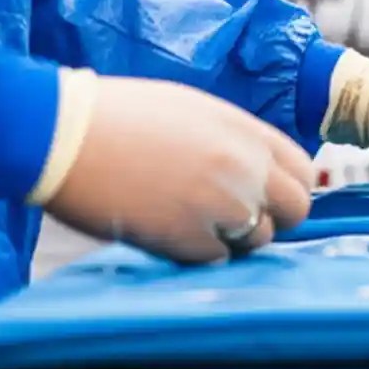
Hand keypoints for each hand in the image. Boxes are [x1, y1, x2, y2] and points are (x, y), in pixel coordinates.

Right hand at [44, 77, 314, 262]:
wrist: (66, 133)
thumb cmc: (119, 116)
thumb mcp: (192, 110)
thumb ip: (233, 140)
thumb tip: (256, 169)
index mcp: (246, 130)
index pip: (302, 169)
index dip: (287, 187)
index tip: (268, 196)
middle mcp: (244, 166)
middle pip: (295, 209)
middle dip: (274, 218)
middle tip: (239, 218)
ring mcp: (222, 203)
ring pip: (259, 239)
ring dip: (233, 237)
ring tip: (189, 218)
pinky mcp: (191, 237)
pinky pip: (219, 258)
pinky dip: (200, 252)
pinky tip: (169, 230)